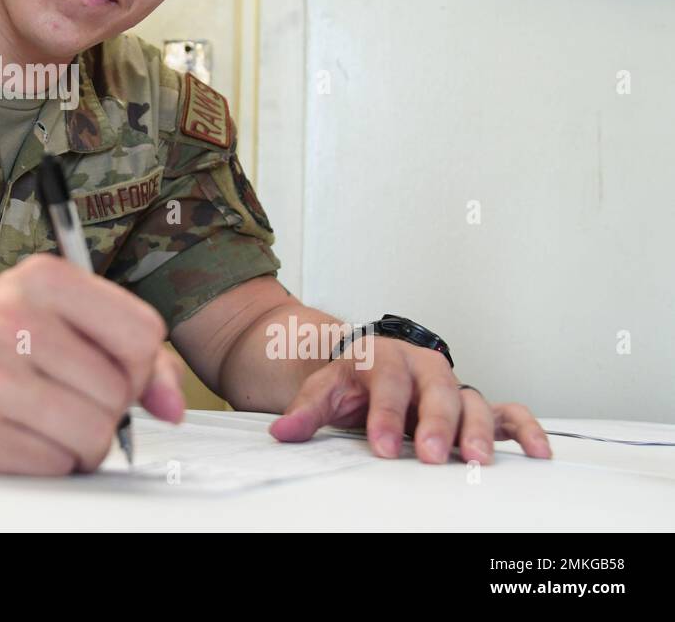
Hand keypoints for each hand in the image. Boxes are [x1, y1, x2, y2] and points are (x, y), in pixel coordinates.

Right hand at [0, 253, 185, 474]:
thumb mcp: (61, 319)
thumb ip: (132, 354)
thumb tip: (172, 407)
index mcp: (42, 277)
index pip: (142, 333)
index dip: (137, 365)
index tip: (107, 367)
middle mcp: (11, 318)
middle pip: (117, 392)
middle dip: (106, 409)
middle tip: (66, 396)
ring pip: (92, 434)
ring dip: (81, 442)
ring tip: (46, 419)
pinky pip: (54, 466)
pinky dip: (49, 462)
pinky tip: (20, 435)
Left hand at [267, 336, 552, 463]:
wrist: (369, 364)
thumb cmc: (352, 380)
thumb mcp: (324, 390)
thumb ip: (306, 411)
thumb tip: (282, 433)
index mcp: (384, 357)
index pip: (387, 384)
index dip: (385, 415)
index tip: (382, 446)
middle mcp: (423, 368)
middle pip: (436, 391)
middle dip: (435, 424)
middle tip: (432, 456)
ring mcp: (451, 386)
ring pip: (472, 402)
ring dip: (478, 431)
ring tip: (478, 461)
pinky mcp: (474, 404)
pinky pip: (507, 412)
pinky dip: (525, 429)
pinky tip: (537, 454)